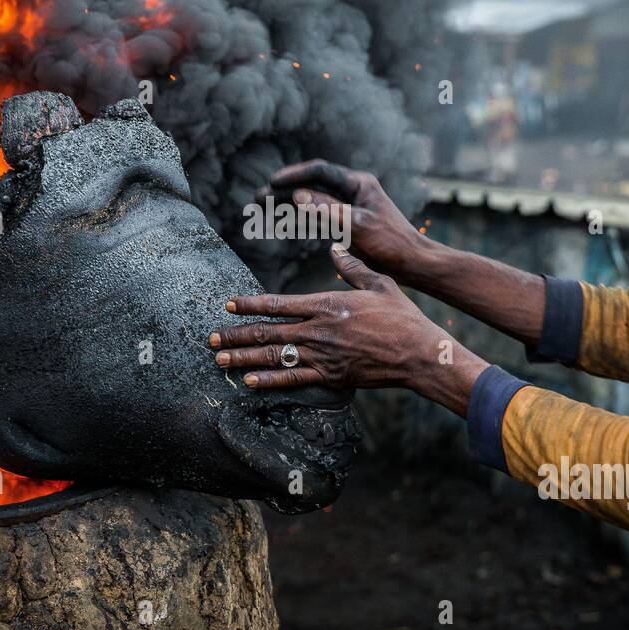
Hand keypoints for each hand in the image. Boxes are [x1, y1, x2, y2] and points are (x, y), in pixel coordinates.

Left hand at [209, 245, 487, 414]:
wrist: (417, 352)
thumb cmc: (401, 316)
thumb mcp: (378, 283)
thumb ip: (352, 266)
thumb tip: (336, 247)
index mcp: (326, 304)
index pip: (277, 303)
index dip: (249, 304)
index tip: (228, 304)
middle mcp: (318, 330)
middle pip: (267, 331)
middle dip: (236, 335)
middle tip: (211, 338)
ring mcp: (322, 356)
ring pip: (274, 356)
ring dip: (243, 358)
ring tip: (220, 361)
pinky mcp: (330, 377)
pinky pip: (293, 380)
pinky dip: (269, 381)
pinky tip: (249, 382)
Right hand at [261, 159, 427, 280]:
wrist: (410, 263)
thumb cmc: (391, 242)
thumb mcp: (358, 224)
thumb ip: (327, 209)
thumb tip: (297, 195)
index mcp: (358, 183)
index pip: (320, 172)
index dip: (294, 175)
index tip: (272, 183)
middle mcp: (350, 191)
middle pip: (310, 186)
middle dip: (283, 191)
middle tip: (258, 199)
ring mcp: (346, 208)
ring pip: (309, 202)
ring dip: (286, 206)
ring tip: (260, 210)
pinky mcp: (344, 225)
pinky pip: (315, 218)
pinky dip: (297, 221)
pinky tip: (279, 224)